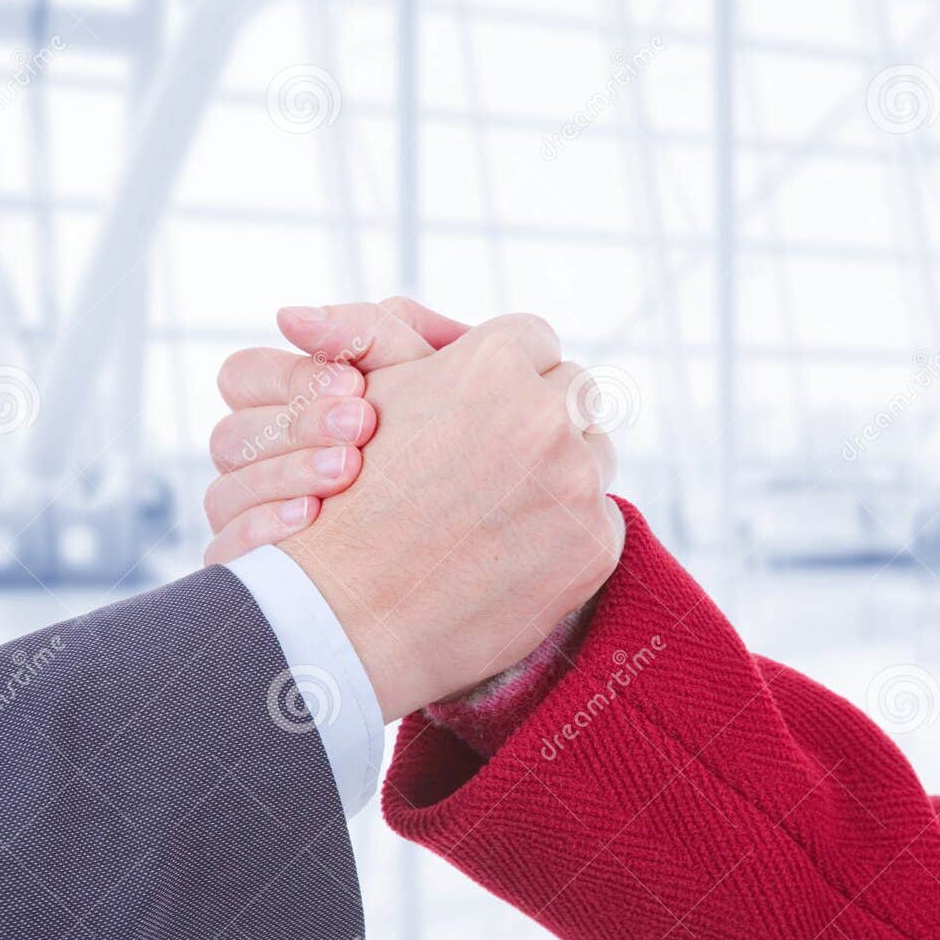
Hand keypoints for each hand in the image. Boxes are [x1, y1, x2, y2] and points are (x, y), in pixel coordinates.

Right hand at [202, 297, 464, 564]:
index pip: (243, 377)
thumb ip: (365, 331)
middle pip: (231, 436)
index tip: (354, 386)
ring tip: (348, 472)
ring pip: (225, 493)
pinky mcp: (257, 570)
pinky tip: (309, 521)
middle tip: (362, 428)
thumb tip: (290, 318)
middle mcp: (255, 460)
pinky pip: (226, 553)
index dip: (290, 378)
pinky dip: (260, 531)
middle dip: (297, 429)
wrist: (491, 507)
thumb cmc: (448, 426)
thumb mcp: (420, 368)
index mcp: (280, 404)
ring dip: (283, 476)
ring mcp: (250, 516)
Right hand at [263, 302, 621, 721]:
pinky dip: (567, 534)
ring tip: (502, 509)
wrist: (343, 620)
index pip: (534, 340)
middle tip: (499, 459)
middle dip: (545, 417)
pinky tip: (514, 553)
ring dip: (563, 474)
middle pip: (575, 392)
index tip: (489, 405)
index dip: (509, 374)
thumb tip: (430, 318)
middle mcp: (544, 413)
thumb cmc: (340, 504)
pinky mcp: (595, 543)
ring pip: (594, 454)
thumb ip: (409, 345)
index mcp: (490, 363)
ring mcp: (576, 481)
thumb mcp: (364, 399)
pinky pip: (599, 519)